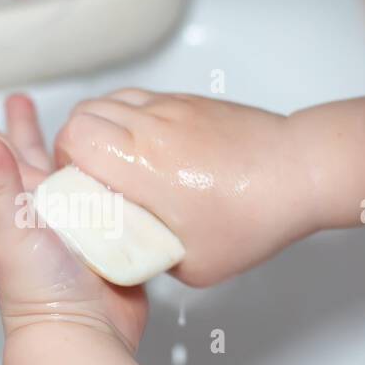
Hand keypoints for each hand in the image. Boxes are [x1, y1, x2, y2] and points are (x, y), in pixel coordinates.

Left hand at [0, 88, 147, 351]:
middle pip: (26, 155)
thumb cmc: (36, 290)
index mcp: (12, 198)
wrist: (83, 332)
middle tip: (16, 100)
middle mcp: (40, 208)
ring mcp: (75, 223)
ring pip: (71, 174)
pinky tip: (120, 172)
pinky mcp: (109, 237)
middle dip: (19, 126)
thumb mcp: (8, 225)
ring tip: (73, 128)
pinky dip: (114, 182)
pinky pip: (111, 201)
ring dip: (69, 149)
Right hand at [51, 89, 315, 285]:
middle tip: (90, 176)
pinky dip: (129, 119)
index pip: (72, 138)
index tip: (77, 188)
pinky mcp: (189, 103)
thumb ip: (153, 256)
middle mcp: (151, 127)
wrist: (300, 172)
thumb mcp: (194, 265)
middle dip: (74, 144)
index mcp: (142, 163)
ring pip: (110, 100)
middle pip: (83, 114)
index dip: (64, 163)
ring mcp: (171, 109)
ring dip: (100, 127)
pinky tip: (148, 149)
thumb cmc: (255, 216)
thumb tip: (138, 254)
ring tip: (115, 160)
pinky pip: (140, 99)